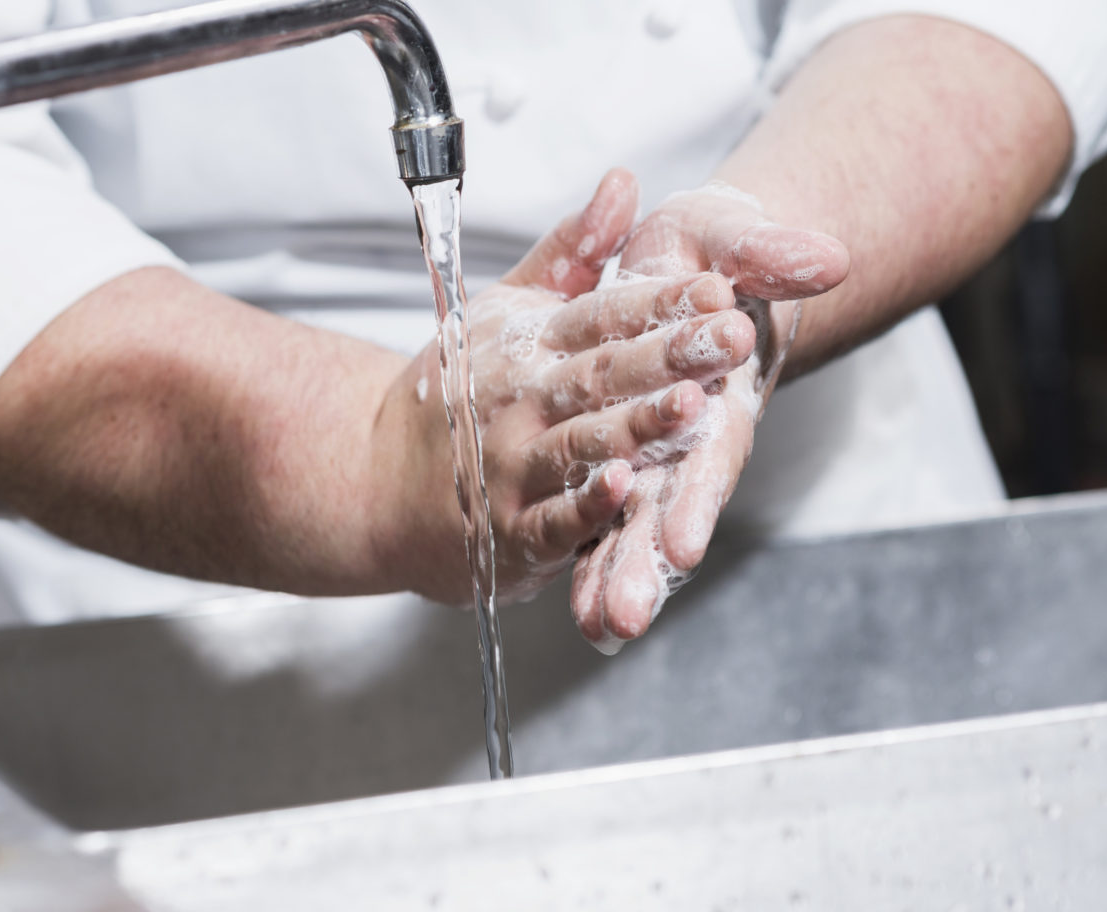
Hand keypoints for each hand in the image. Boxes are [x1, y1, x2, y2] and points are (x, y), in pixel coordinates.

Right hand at [383, 171, 757, 604]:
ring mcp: (511, 467)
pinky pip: (550, 519)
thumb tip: (624, 182)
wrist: (374, 483)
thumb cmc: (455, 395)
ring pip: (579, 442)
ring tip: (690, 404)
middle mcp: (517, 401)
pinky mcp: (510, 532)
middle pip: (600, 374)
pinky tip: (620, 487)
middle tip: (731, 337)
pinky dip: (584, 506)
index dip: (658, 301)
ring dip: (636, 425)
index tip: (717, 286)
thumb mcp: (503, 311)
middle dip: (668, 355)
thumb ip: (570, 253)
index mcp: (525, 342)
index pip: (599, 314)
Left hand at [569, 183, 850, 649]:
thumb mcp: (739, 239)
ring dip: (617, 574)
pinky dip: (593, 557)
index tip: (679, 543)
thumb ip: (776, 255)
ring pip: (634, 522)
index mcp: (719, 391)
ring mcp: (655, 453)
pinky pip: (604, 511)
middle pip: (668, 506)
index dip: (695, 495)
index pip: (710, 450)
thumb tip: (828, 259)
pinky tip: (580, 609)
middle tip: (625, 616)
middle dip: (646, 561)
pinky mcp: (622, 454)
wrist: (699, 270)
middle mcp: (690, 436)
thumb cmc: (716, 254)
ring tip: (601, 627)